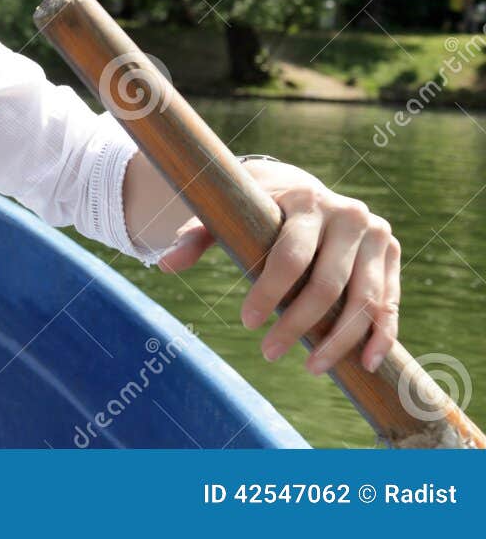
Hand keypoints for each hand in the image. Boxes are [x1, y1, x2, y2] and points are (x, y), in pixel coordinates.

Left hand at [154, 157, 400, 374]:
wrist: (300, 187)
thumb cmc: (255, 205)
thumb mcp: (225, 211)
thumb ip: (196, 236)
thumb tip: (163, 265)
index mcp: (305, 200)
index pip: (289, 257)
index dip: (268, 293)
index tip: (245, 321)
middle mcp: (348, 215)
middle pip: (327, 284)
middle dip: (298, 325)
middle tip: (268, 353)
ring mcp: (377, 234)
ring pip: (364, 300)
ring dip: (339, 341)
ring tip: (310, 367)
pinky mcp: (391, 254)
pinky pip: (390, 302)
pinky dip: (381, 336)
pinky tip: (364, 364)